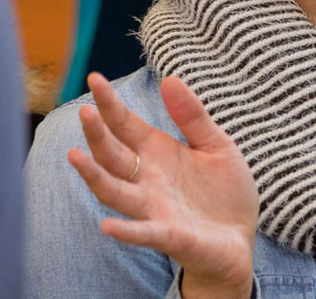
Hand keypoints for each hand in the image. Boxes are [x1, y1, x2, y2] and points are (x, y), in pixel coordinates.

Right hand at [68, 72, 258, 298]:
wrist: (240, 238)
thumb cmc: (225, 192)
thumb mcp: (216, 146)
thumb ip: (193, 117)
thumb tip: (170, 78)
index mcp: (156, 152)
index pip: (125, 125)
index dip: (110, 103)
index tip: (94, 78)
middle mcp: (147, 179)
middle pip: (112, 155)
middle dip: (97, 134)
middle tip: (85, 111)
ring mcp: (154, 208)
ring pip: (115, 192)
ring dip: (95, 176)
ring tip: (75, 156)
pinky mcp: (170, 235)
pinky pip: (144, 233)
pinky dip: (127, 231)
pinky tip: (108, 227)